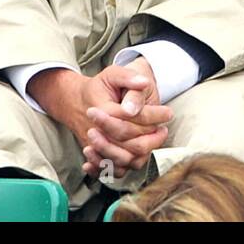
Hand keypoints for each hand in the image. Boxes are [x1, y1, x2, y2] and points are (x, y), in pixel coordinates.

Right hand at [32, 61, 171, 178]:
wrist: (74, 101)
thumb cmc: (98, 87)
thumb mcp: (113, 74)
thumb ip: (129, 77)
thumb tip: (144, 83)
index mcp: (104, 110)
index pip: (134, 118)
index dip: (155, 116)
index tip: (168, 112)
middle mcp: (97, 131)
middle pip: (130, 143)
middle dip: (152, 138)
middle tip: (163, 130)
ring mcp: (95, 146)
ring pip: (123, 160)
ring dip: (142, 153)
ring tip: (153, 141)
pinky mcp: (96, 155)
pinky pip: (111, 170)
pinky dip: (127, 167)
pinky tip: (137, 156)